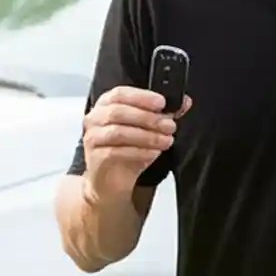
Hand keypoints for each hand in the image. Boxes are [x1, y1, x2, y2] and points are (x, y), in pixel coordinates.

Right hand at [82, 86, 191, 203]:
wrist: (110, 182)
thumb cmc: (126, 151)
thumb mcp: (148, 130)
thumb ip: (163, 114)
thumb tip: (183, 102)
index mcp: (106, 105)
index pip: (120, 93)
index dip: (142, 96)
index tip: (162, 103)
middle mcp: (95, 118)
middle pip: (119, 112)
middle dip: (148, 118)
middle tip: (169, 125)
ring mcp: (93, 138)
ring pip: (118, 132)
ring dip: (146, 136)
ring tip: (165, 141)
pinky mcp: (95, 158)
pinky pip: (116, 152)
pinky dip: (138, 151)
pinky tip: (153, 153)